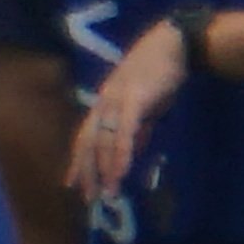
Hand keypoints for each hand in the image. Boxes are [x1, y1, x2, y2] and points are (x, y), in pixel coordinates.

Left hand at [71, 22, 189, 201]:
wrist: (171, 46)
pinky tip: (120, 171)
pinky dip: (121, 153)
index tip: (72, 184)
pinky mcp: (133, 99)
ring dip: (105, 169)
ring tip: (106, 192)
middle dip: (85, 171)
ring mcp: (115, 100)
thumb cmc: (158, 75)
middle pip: (87, 141)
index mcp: (103, 104)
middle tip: (85, 197)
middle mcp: (103, 103)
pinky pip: (124, 131)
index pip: (84, 137)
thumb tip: (130, 151)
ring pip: (103, 140)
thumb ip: (135, 129)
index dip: (78, 161)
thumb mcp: (144, 106)